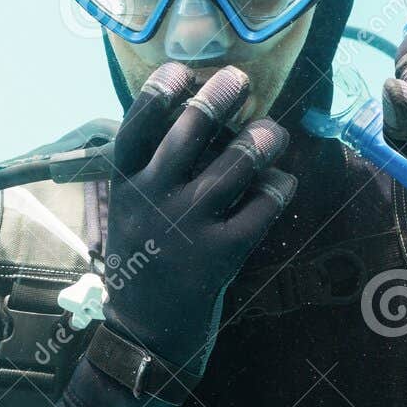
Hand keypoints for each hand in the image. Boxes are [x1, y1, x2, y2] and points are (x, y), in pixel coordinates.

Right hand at [104, 62, 294, 368]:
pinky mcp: (220, 255)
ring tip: (273, 132)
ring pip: (236, 163)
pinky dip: (279, 188)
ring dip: (263, 138)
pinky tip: (282, 184)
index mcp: (125, 184)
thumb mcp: (127, 210)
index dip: (161, 90)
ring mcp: (187, 227)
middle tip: (240, 80)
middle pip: (191, 129)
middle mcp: (152, 198)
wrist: (144, 336)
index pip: (138, 123)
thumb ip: (150, 169)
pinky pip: (262, 207)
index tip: (184, 71)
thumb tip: (196, 112)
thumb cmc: (143, 260)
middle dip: (222, 94)